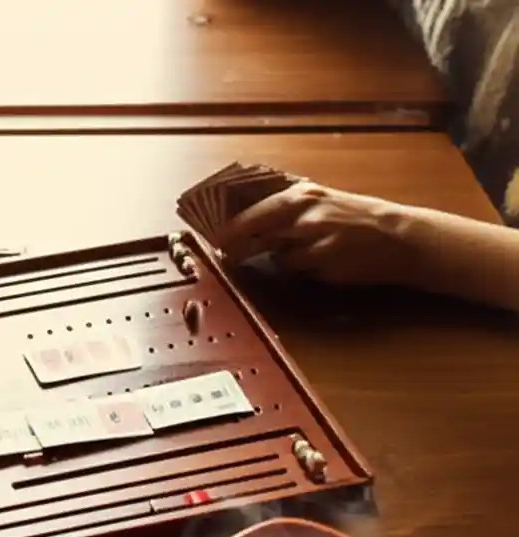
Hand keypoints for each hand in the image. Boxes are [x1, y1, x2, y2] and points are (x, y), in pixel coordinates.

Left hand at [212, 182, 417, 285]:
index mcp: (301, 194)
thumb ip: (286, 206)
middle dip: (234, 244)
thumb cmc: (356, 218)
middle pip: (252, 230)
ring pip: (274, 254)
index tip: (211, 232)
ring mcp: (313, 237)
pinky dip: (301, 270)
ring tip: (300, 252)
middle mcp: (304, 212)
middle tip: (224, 254)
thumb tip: (244, 215)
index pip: (252, 206)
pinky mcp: (323, 262)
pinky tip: (319, 263)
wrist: (399, 237)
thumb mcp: (321, 201)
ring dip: (276, 258)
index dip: (228, 221)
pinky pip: (296, 270)